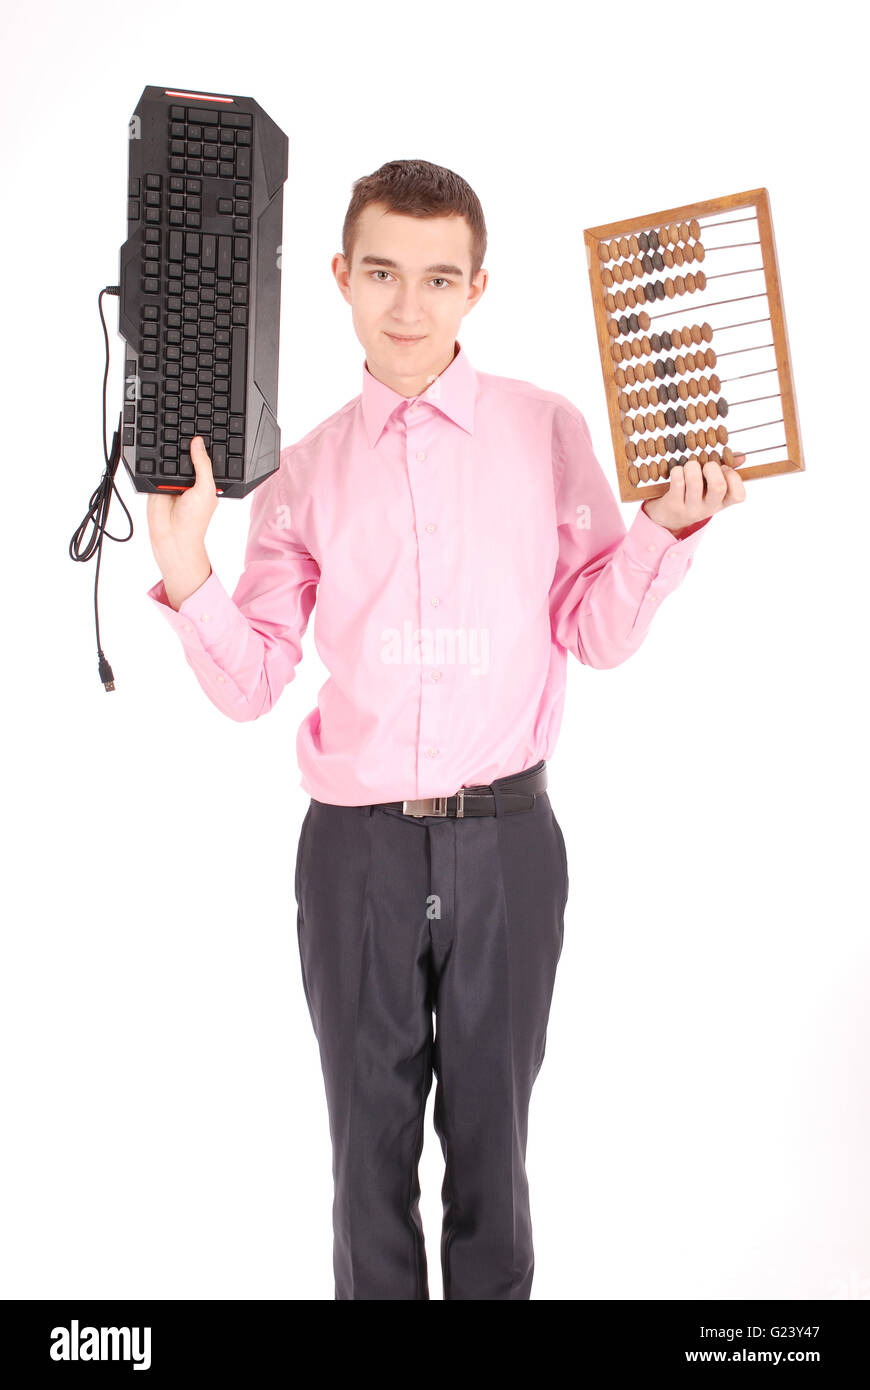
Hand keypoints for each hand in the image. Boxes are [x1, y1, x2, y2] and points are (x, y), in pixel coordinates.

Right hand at [146, 436, 218, 559]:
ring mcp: (171, 481)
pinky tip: (157, 448)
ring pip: (169, 459)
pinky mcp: (155, 483)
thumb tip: (198, 442)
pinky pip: (154, 467)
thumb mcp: (206, 488)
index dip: (203, 446)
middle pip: (185, 456)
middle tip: (184, 424)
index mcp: (204, 481)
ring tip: (170, 432)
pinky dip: (154, 460)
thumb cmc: (194, 520)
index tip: (202, 428)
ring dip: (169, 451)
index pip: (203, 459)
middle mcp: (188, 480)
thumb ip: (202, 464)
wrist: (172, 536)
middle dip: (184, 445)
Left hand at [642, 455, 746, 537]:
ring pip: (695, 482)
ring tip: (690, 466)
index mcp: (722, 502)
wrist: (669, 517)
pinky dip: (678, 471)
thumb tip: (742, 456)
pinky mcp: (673, 504)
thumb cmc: (695, 495)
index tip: (724, 469)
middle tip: (706, 466)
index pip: (738, 495)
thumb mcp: (712, 488)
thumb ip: (726, 471)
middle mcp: (708, 508)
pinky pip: (677, 482)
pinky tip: (678, 471)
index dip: (733, 477)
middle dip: (712, 468)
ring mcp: (691, 508)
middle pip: (718, 487)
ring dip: (692, 466)